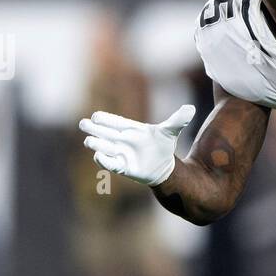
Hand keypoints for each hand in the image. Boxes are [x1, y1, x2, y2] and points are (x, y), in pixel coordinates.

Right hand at [78, 105, 196, 185]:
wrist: (164, 166)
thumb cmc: (162, 146)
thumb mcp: (170, 131)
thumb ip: (178, 120)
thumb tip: (191, 108)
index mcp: (130, 129)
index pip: (115, 122)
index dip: (105, 119)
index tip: (96, 116)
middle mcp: (122, 140)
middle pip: (104, 133)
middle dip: (93, 129)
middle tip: (83, 124)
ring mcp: (120, 153)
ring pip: (104, 147)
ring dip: (97, 144)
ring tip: (89, 141)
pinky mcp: (123, 167)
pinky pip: (110, 163)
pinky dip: (104, 160)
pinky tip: (98, 156)